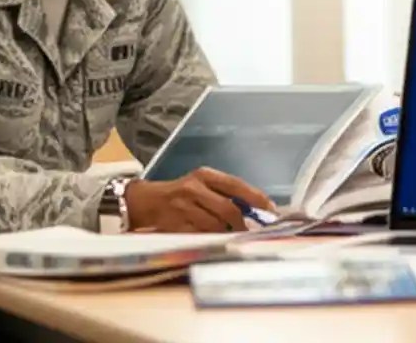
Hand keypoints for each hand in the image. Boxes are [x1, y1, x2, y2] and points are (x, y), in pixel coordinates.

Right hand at [123, 167, 274, 232]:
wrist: (144, 201)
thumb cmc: (181, 194)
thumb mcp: (202, 185)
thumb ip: (225, 194)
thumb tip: (256, 210)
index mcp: (205, 175)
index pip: (237, 186)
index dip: (257, 199)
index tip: (271, 211)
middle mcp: (194, 188)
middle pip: (228, 209)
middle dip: (243, 223)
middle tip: (252, 231)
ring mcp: (183, 207)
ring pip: (215, 225)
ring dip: (227, 233)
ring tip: (232, 235)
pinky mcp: (175, 225)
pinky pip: (200, 235)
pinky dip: (211, 239)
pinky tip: (214, 239)